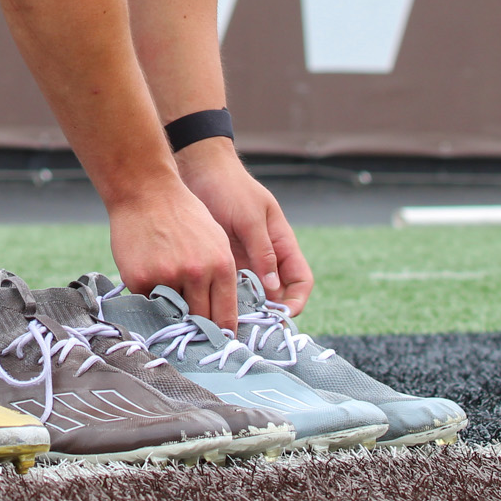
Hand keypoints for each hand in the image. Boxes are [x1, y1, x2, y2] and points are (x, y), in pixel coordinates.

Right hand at [105, 178, 237, 329]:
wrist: (146, 191)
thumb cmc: (183, 214)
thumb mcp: (216, 239)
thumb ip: (220, 274)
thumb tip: (220, 311)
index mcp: (221, 265)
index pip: (225, 315)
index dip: (222, 332)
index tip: (219, 341)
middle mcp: (197, 273)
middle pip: (201, 320)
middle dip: (198, 328)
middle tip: (195, 335)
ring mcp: (167, 277)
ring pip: (172, 313)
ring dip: (172, 311)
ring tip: (170, 304)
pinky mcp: (139, 278)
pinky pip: (147, 300)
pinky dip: (149, 296)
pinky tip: (148, 277)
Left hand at [176, 139, 313, 316]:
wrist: (199, 170)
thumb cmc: (229, 188)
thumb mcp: (249, 218)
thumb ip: (263, 251)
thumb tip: (274, 288)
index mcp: (282, 244)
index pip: (301, 281)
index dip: (296, 301)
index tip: (281, 317)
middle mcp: (266, 257)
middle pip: (278, 295)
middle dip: (270, 315)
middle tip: (252, 330)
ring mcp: (244, 261)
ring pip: (253, 296)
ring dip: (246, 311)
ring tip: (232, 325)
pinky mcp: (222, 263)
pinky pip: (230, 289)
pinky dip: (226, 301)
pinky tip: (213, 310)